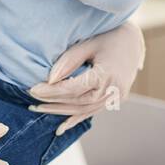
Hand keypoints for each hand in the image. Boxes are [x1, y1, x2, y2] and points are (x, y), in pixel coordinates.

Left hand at [27, 21, 145, 134]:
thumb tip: (50, 79)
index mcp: (107, 75)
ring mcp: (115, 98)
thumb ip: (70, 61)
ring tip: (39, 109)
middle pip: (77, 102)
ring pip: (83, 110)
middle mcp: (113, 90)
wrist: (133, 41)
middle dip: (52, 102)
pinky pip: (92, 112)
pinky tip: (61, 128)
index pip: (73, 88)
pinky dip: (75, 119)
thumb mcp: (88, 44)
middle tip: (31, 100)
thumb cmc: (109, 36)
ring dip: (60, 112)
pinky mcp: (115, 100)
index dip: (51, 91)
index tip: (33, 90)